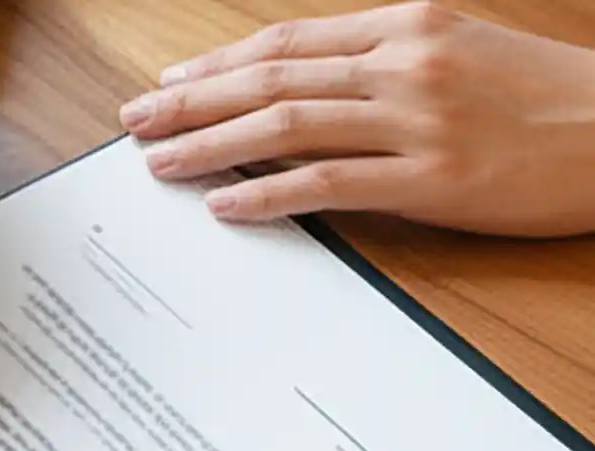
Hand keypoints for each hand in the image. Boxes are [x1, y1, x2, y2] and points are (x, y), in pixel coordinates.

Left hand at [119, 1, 594, 236]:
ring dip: (209, 142)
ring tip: (157, 160)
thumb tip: (300, 83)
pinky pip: (326, 182)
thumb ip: (379, 60)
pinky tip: (223, 201)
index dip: (216, 62)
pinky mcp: (429, 178)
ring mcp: (414, 119)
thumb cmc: (540, 93)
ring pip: (284, 123)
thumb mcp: (458, 48)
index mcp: (405, 25)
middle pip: (268, 76)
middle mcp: (401, 63)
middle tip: (134, 119)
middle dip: (190, 99)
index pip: (285, 41)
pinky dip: (266, 190)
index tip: (169, 80)